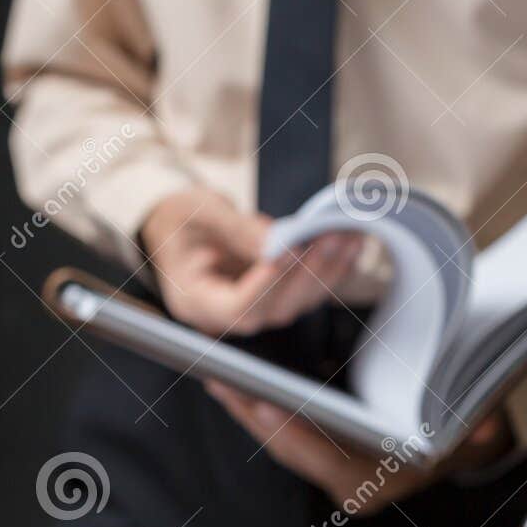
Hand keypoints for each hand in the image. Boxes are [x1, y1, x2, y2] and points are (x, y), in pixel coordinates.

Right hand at [139, 188, 362, 335]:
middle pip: (275, 309)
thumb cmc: (179, 221)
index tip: (291, 249)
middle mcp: (226, 314)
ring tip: (348, 235)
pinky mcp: (273, 296)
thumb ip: (236, 228)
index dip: (268, 284)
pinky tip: (349, 244)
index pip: (238, 307)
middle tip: (332, 237)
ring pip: (297, 302)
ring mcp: (252, 308)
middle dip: (308, 273)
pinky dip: (330, 268)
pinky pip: (305, 290)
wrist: (177, 227)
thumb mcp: (197, 212)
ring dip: (327, 270)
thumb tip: (276, 240)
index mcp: (197, 300)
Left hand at [205, 381, 514, 511]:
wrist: (465, 441)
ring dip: (247, 409)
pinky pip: (284, 434)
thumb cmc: (466, 427)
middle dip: (255, 416)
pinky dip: (259, 408)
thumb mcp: (478, 423)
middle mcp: (353, 485)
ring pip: (281, 444)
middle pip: (293, 451)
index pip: (330, 463)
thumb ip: (481, 426)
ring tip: (217, 375)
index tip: (264, 404)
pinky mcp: (320, 454)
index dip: (295, 434)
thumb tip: (487, 422)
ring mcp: (334, 471)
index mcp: (385, 482)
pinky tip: (234, 381)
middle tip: (222, 380)